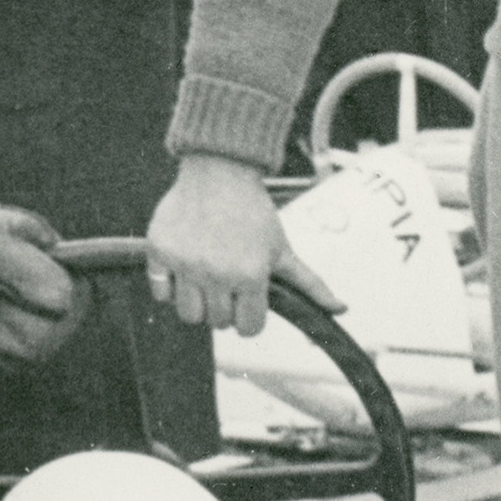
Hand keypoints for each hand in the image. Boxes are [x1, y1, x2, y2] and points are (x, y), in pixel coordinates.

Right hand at [145, 153, 341, 335]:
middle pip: (219, 324)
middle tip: (228, 280)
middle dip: (226, 307)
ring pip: (189, 315)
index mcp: (250, 275)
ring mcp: (185, 264)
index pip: (249, 328)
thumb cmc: (254, 212)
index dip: (251, 316)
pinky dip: (169, 286)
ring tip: (206, 277)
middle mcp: (216, 273)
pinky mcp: (159, 253)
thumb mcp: (283, 249)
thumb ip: (310, 284)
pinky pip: (160, 293)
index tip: (249, 299)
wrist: (220, 172)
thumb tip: (340, 309)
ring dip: (198, 303)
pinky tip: (183, 267)